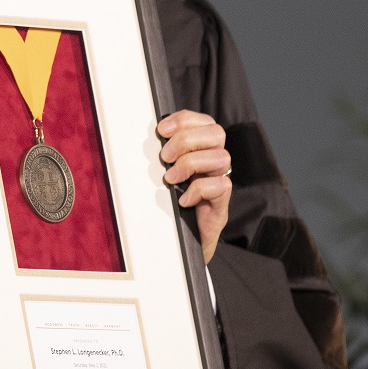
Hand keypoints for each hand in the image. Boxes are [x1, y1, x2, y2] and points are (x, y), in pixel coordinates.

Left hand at [157, 109, 231, 261]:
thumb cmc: (170, 208)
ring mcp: (220, 183)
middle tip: (166, 157)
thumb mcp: (164, 175)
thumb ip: (163, 156)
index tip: (161, 130)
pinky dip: (198, 189)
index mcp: (202, 150)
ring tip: (171, 178)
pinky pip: (220, 186)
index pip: (204, 121)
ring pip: (221, 157)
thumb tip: (145, 139)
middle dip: (187, 140)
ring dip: (190, 164)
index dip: (184, 120)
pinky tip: (183, 199)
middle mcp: (215, 164)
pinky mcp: (222, 205)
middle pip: (217, 133)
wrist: (181, 248)